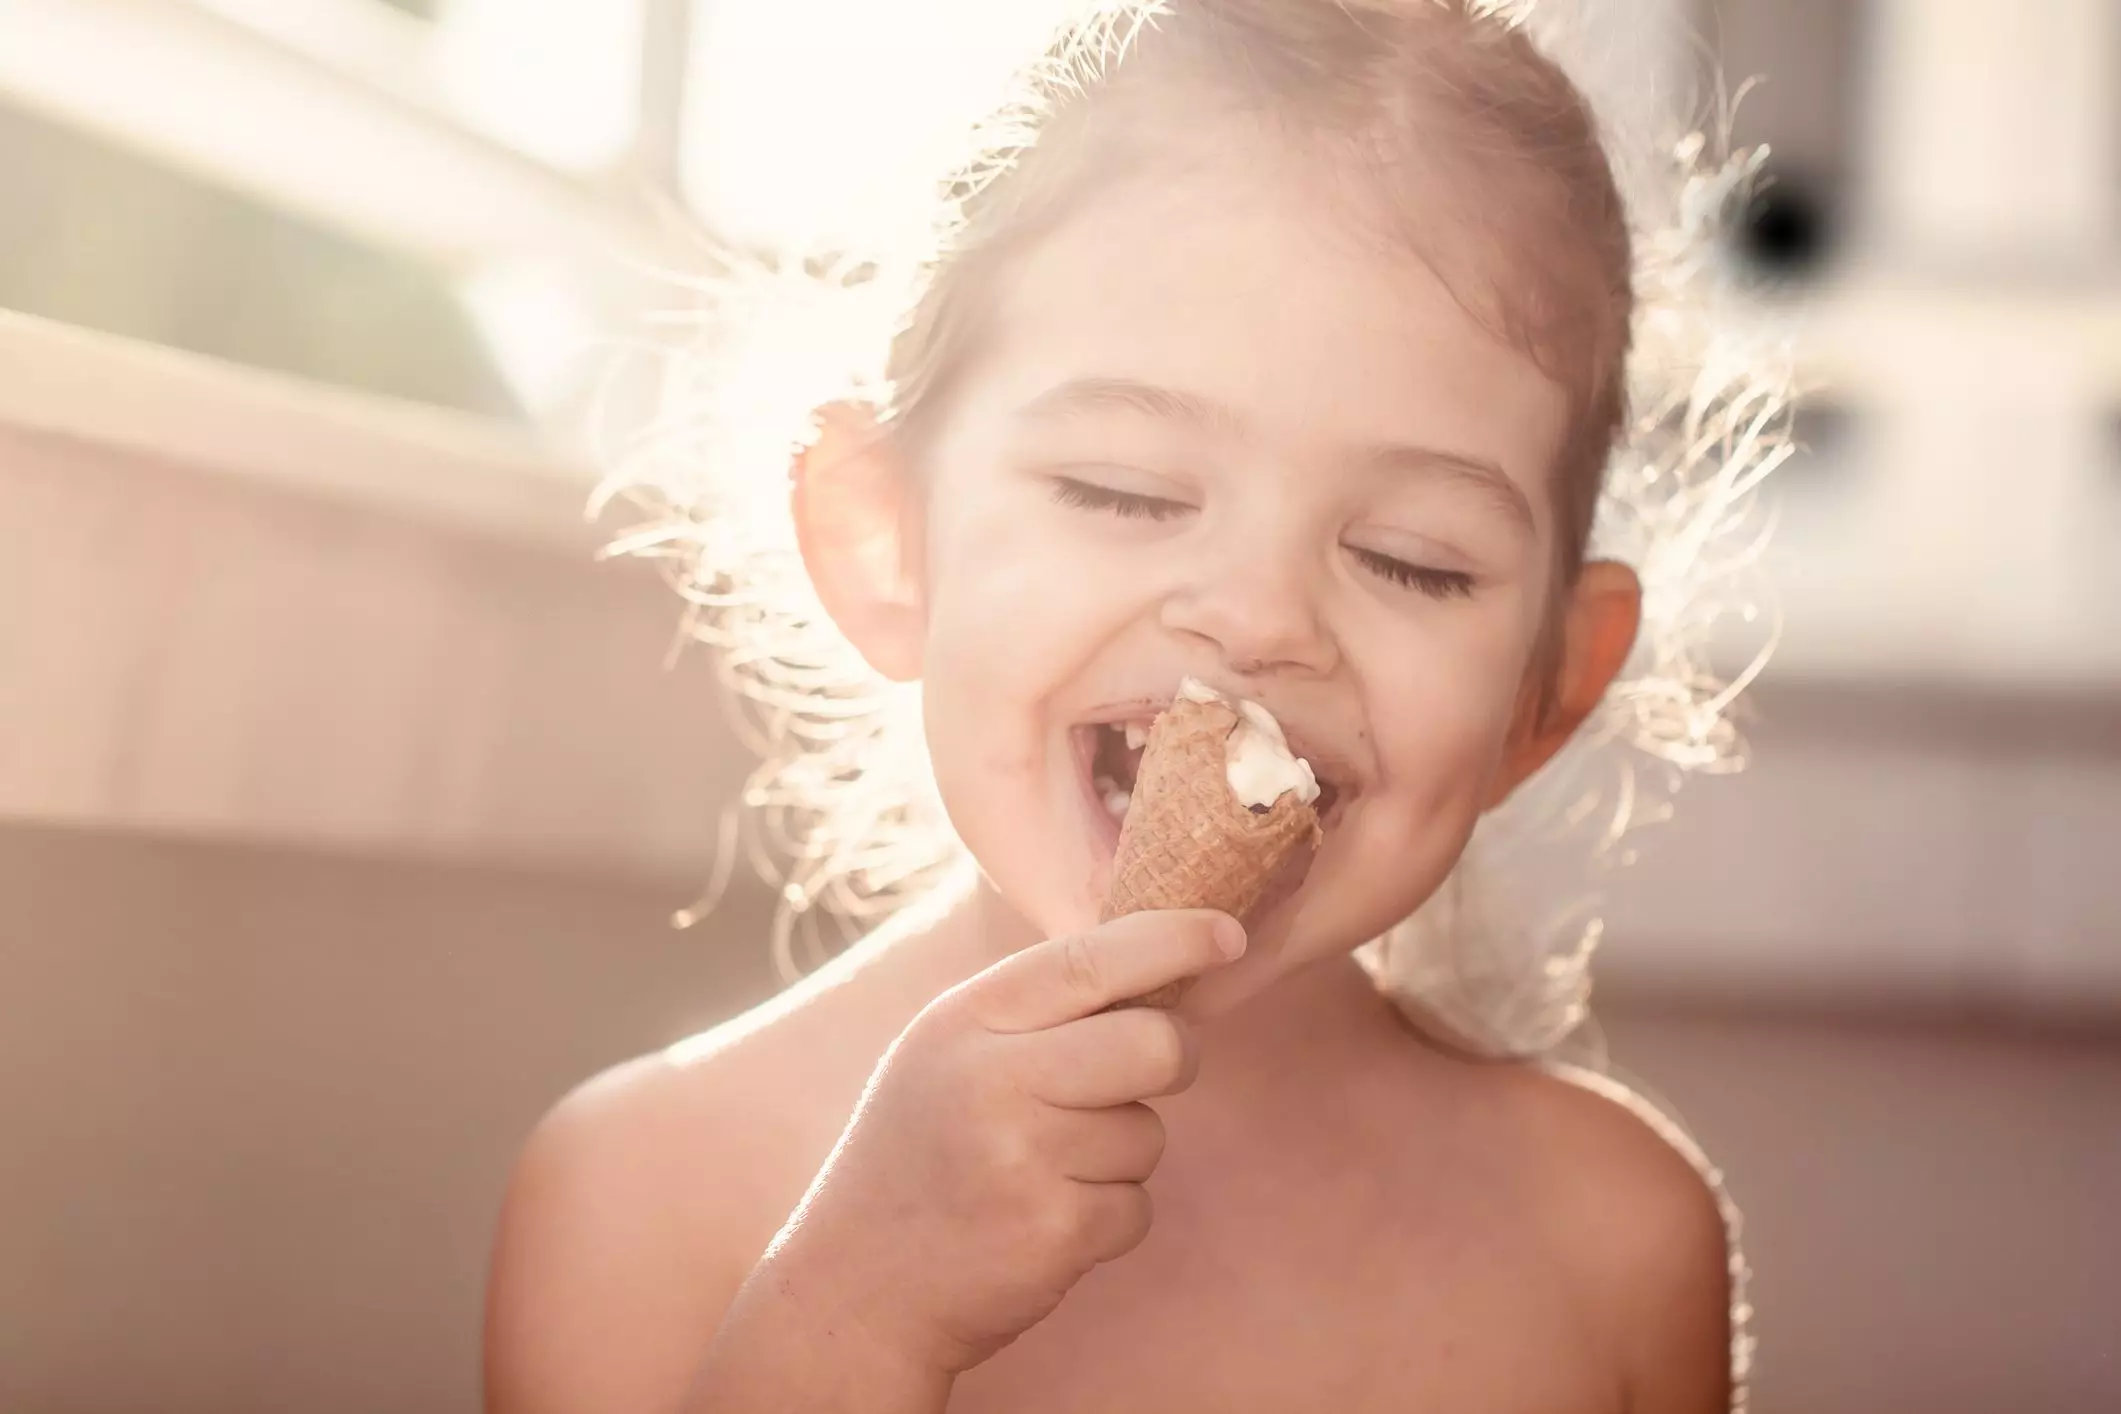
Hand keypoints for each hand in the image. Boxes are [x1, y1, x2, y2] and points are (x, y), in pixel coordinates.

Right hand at [764, 910, 1246, 1376]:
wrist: (857, 1286)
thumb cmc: (921, 1153)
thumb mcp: (949, 1053)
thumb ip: (1037, 1010)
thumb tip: (1163, 970)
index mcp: (966, 1020)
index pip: (1091, 958)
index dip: (1174, 938)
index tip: (1227, 933)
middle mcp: (993, 1078)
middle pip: (1155, 1044)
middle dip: (1172, 1059)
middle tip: (1136, 1077)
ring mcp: (1023, 1159)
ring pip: (1148, 1134)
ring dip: (1118, 1157)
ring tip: (1039, 1174)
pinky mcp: (1053, 1233)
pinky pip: (1137, 1207)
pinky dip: (1106, 1219)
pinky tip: (1040, 1222)